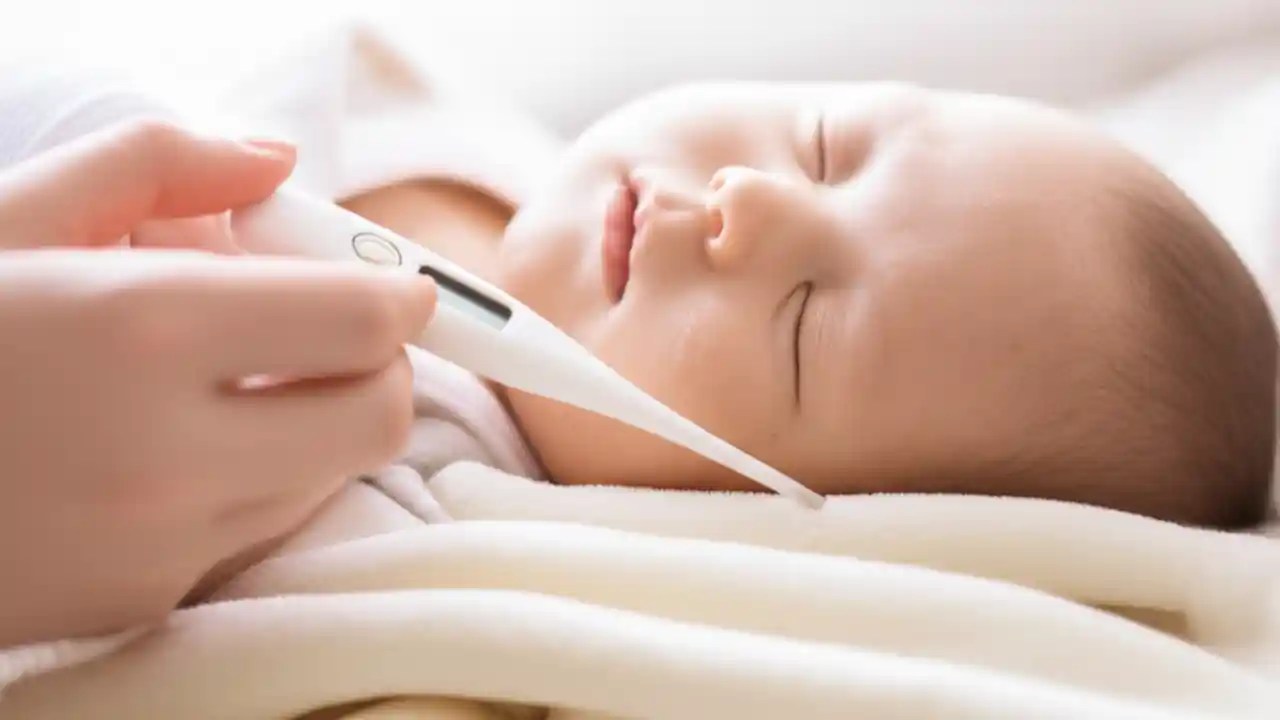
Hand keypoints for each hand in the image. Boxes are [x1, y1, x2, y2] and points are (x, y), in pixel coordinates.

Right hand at [0, 121, 435, 645]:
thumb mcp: (9, 218)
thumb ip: (155, 166)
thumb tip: (274, 161)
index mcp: (139, 329)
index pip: (364, 322)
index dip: (401, 295)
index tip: (396, 284)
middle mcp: (165, 453)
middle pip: (379, 414)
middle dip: (377, 364)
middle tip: (327, 331)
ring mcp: (160, 545)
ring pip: (330, 476)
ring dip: (316, 421)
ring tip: (227, 382)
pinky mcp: (143, 604)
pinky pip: (259, 530)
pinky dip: (256, 478)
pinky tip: (178, 444)